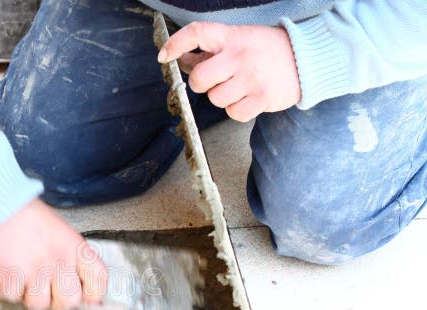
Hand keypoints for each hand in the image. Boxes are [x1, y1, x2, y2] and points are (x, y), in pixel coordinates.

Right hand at [0, 199, 107, 309]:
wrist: (0, 206)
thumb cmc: (29, 218)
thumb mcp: (61, 232)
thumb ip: (71, 256)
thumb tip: (77, 283)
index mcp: (76, 247)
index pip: (98, 280)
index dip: (93, 294)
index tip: (85, 297)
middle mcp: (60, 259)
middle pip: (70, 301)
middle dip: (57, 302)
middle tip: (47, 292)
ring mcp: (36, 269)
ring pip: (40, 304)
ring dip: (29, 296)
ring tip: (24, 280)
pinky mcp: (13, 275)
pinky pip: (14, 297)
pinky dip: (8, 290)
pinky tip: (8, 275)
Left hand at [158, 22, 300, 121]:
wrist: (308, 59)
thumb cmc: (268, 49)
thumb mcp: (240, 39)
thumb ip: (212, 50)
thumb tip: (182, 60)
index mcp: (232, 37)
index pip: (197, 32)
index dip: (176, 44)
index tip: (164, 56)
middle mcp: (239, 56)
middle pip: (199, 78)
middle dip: (201, 83)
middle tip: (214, 80)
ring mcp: (251, 78)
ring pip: (215, 98)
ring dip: (221, 97)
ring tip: (238, 87)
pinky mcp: (262, 98)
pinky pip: (233, 113)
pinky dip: (236, 110)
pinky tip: (248, 98)